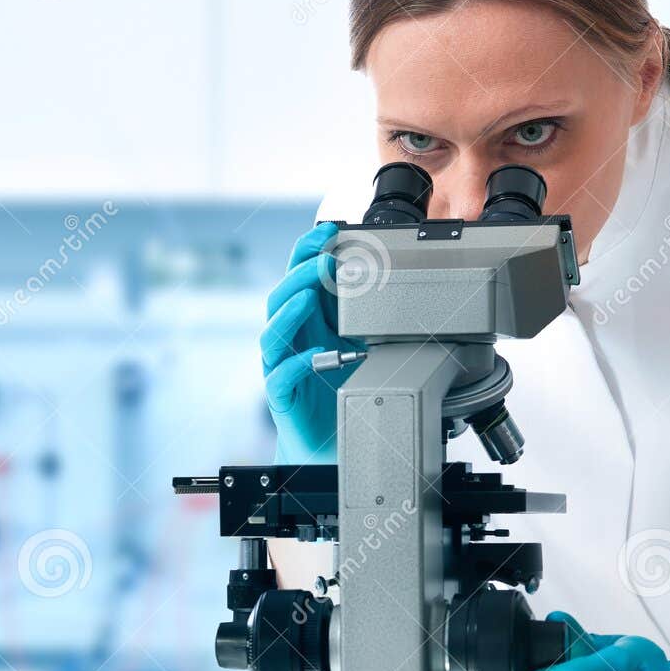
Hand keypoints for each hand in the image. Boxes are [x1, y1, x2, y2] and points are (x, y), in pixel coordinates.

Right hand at [260, 222, 363, 463]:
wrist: (331, 440)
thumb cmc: (343, 388)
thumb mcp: (361, 343)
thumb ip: (367, 315)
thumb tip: (397, 282)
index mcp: (307, 319)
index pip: (299, 276)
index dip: (308, 251)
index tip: (328, 230)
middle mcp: (290, 338)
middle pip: (281, 297)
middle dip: (299, 275)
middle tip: (322, 261)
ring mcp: (280, 365)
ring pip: (272, 333)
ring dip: (290, 312)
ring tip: (308, 297)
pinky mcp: (281, 395)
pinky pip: (281, 375)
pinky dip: (297, 363)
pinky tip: (316, 356)